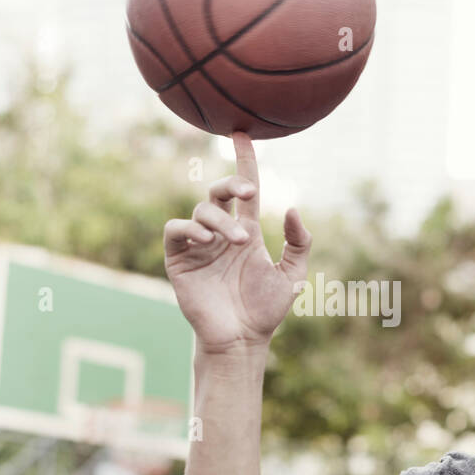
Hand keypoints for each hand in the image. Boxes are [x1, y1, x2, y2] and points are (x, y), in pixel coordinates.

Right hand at [164, 132, 311, 353]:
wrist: (242, 340)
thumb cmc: (266, 310)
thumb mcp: (293, 274)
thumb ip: (298, 242)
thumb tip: (289, 207)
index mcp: (245, 231)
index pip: (244, 190)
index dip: (244, 161)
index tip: (242, 135)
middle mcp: (220, 233)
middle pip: (219, 192)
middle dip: (232, 184)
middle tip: (249, 194)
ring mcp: (198, 246)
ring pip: (201, 210)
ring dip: (220, 219)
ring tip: (237, 240)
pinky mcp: (179, 261)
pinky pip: (175, 231)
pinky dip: (189, 228)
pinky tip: (207, 239)